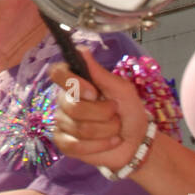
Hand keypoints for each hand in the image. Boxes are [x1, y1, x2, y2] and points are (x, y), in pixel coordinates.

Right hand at [50, 52, 150, 174]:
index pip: (57, 73)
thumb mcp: (121, 89)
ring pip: (79, 128)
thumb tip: (81, 49)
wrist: (137, 140)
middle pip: (73, 107)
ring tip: (115, 129)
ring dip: (106, 130)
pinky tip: (109, 142)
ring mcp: (62, 123)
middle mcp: (64, 101)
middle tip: (115, 113)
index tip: (93, 92)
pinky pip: (75, 145)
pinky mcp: (64, 143)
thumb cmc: (129, 110)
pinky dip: (98, 145)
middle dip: (103, 113)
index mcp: (76, 83)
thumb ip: (99, 72)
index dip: (73, 83)